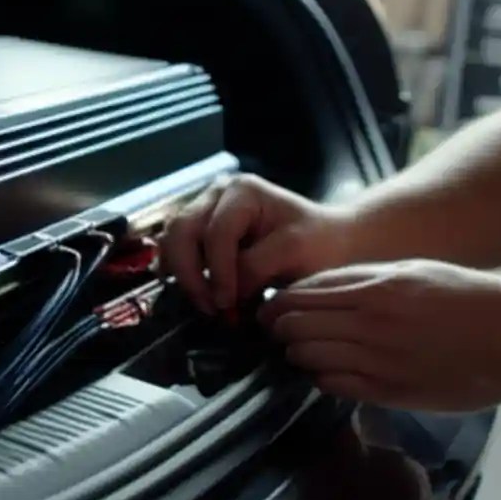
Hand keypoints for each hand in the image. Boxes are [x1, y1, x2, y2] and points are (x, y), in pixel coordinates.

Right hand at [160, 174, 355, 313]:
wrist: (330, 242)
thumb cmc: (319, 244)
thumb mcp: (294, 253)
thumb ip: (254, 268)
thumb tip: (222, 294)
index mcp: (242, 191)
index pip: (217, 233)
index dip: (219, 272)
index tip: (228, 305)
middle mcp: (215, 194)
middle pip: (181, 232)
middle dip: (191, 275)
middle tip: (210, 309)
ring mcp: (203, 209)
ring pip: (170, 240)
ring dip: (181, 275)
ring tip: (204, 303)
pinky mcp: (198, 228)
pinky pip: (173, 249)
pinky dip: (179, 273)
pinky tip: (196, 292)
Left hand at [260, 260, 500, 410]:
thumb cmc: (463, 298)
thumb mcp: (408, 271)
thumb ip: (357, 279)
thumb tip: (310, 290)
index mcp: (374, 289)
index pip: (300, 295)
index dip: (275, 303)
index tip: (268, 308)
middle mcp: (371, 324)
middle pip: (295, 326)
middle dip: (278, 330)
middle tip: (276, 332)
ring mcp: (379, 361)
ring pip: (308, 357)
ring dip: (296, 354)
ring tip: (299, 350)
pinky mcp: (390, 392)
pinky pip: (333, 385)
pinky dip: (319, 377)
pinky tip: (325, 371)